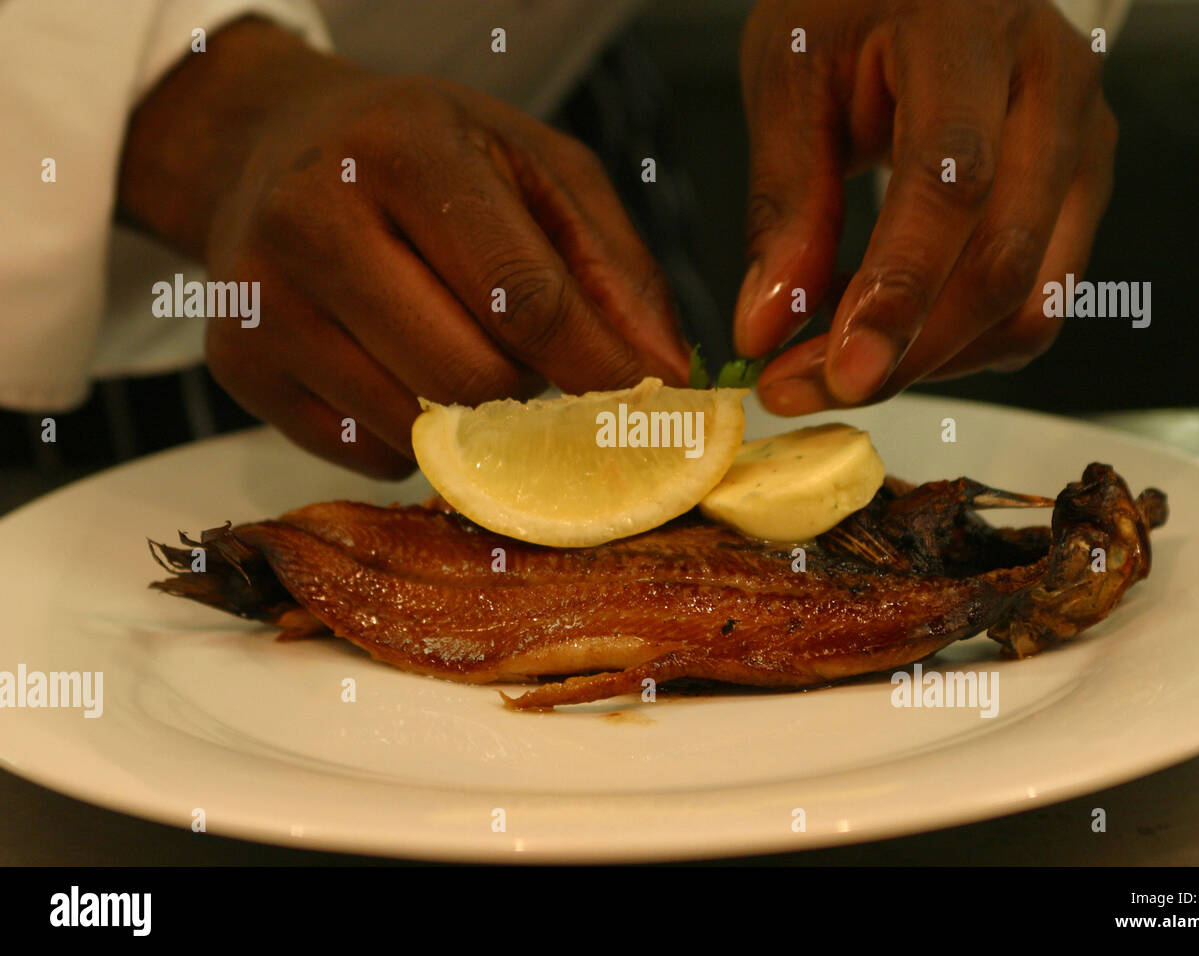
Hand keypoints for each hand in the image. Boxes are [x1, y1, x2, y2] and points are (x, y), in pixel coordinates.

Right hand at [119, 19, 688, 476]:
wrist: (273, 148)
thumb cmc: (424, 155)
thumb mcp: (536, 169)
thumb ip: (612, 267)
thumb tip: (664, 375)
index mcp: (406, 151)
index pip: (522, 297)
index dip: (595, 367)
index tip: (639, 401)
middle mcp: (314, 219)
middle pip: (469, 377)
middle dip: (525, 389)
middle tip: (526, 357)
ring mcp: (262, 300)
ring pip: (417, 427)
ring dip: (469, 417)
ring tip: (457, 346)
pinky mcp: (236, 365)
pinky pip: (366, 451)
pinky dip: (412, 435)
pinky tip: (400, 369)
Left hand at [734, 0, 1117, 413]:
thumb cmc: (853, 9)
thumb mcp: (789, 78)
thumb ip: (784, 204)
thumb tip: (765, 330)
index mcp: (970, 33)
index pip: (951, 183)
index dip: (898, 291)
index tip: (838, 371)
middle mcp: (1052, 88)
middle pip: (1001, 263)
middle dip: (902, 352)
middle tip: (803, 389)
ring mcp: (1084, 143)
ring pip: (1030, 303)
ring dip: (929, 362)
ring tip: (831, 370)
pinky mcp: (1082, 193)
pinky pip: (1035, 303)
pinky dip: (960, 344)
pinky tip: (892, 339)